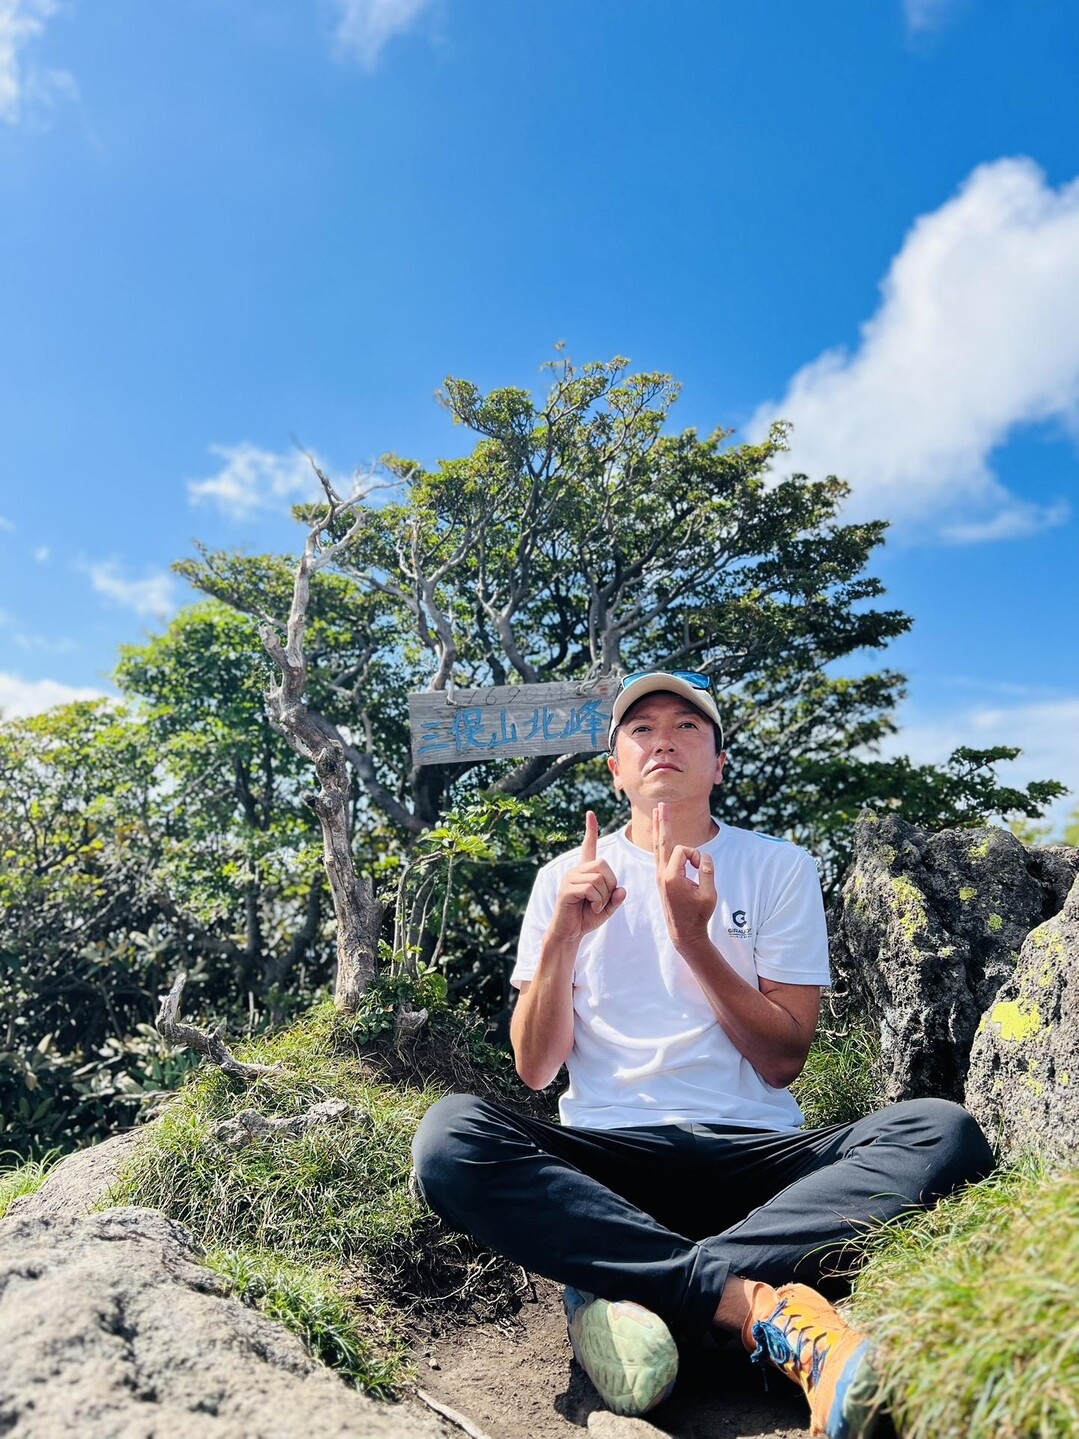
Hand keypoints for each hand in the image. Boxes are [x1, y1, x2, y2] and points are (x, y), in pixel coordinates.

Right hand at [547, 811, 625, 943]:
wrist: (569, 934)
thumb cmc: (586, 918)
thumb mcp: (607, 908)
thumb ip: (616, 898)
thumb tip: (622, 889)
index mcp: (585, 871)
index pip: (589, 846)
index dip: (591, 830)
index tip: (590, 814)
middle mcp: (576, 870)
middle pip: (603, 864)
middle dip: (610, 883)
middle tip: (604, 899)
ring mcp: (570, 879)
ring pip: (598, 878)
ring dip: (604, 896)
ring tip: (596, 906)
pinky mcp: (567, 890)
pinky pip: (591, 888)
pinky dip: (598, 901)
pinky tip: (592, 909)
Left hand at [653, 802, 716, 953]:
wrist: (684, 933)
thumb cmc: (699, 915)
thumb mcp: (710, 895)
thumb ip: (708, 872)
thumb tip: (705, 856)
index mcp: (671, 877)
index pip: (683, 850)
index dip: (696, 856)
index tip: (701, 869)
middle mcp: (662, 874)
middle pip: (661, 841)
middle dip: (663, 822)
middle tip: (661, 805)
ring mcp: (659, 876)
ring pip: (658, 846)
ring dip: (659, 828)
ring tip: (658, 812)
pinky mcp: (661, 878)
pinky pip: (660, 854)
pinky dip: (660, 841)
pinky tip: (658, 831)